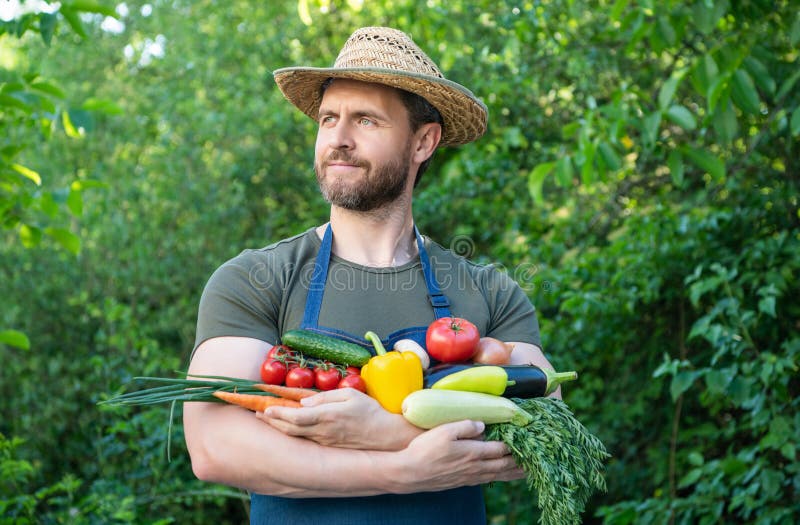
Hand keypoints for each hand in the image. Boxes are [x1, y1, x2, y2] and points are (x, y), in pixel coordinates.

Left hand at [255, 388, 421, 449]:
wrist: (385, 436)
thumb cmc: (370, 411)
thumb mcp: (350, 395)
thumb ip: (325, 397)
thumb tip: (304, 401)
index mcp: (327, 416)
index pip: (295, 416)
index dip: (278, 414)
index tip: (265, 408)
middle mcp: (322, 431)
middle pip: (290, 428)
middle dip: (272, 421)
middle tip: (257, 414)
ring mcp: (324, 441)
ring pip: (296, 436)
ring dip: (279, 428)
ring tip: (267, 420)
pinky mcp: (328, 447)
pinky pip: (305, 440)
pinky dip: (292, 433)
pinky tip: (287, 428)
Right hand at [391, 420, 524, 492]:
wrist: (409, 473)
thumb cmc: (425, 450)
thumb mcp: (444, 431)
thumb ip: (465, 426)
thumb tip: (483, 423)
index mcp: (474, 453)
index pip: (503, 448)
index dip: (518, 443)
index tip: (531, 437)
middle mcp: (476, 467)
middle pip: (505, 465)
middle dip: (523, 461)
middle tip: (539, 459)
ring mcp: (470, 476)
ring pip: (498, 475)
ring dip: (515, 472)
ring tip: (528, 471)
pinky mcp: (462, 481)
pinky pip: (488, 479)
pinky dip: (500, 478)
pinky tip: (501, 475)